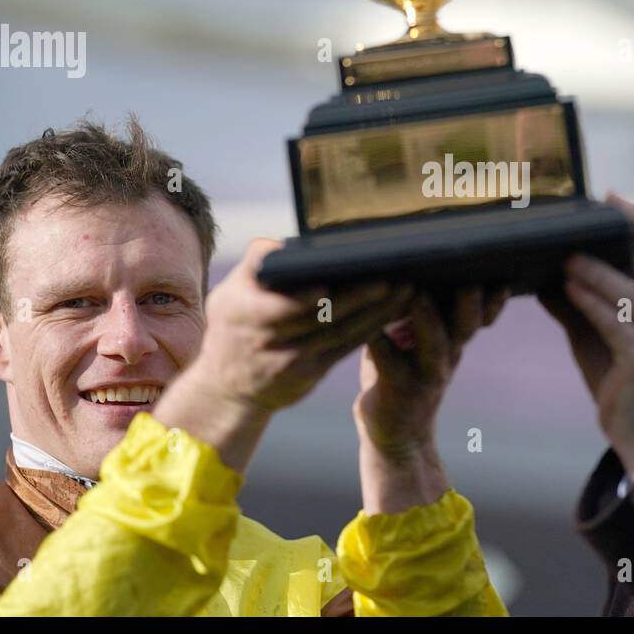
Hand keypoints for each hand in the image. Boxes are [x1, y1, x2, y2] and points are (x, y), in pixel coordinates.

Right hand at [155, 239, 412, 473]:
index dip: (307, 298)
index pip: (281, 305)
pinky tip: (394, 311)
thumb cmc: (232, 326)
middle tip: (392, 277)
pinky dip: (371, 329)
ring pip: (341, 333)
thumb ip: (254, 266)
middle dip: (360, 298)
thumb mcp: (227, 294)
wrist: (227, 388)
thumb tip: (280, 245)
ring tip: (405, 289)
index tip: (333, 281)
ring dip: (376, 312)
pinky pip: (346, 348)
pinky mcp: (310, 374)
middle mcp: (267, 340)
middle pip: (322, 318)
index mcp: (244, 313)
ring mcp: (291, 361)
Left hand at [353, 285, 509, 513]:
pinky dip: (379, 341)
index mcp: (453, 343)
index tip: (502, 279)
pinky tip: (369, 323)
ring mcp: (423, 375)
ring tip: (419, 294)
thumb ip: (425, 314)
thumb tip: (419, 270)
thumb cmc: (403, 377)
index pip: (481, 318)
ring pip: (434, 346)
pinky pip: (386, 360)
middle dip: (470, 304)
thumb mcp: (423, 347)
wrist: (396, 438)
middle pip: (465, 328)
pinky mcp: (395, 388)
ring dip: (429, 320)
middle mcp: (445, 358)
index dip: (492, 302)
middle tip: (470, 280)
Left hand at [538, 194, 633, 482]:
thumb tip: (540, 275)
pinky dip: (591, 303)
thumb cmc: (620, 379)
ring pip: (630, 291)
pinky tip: (568, 290)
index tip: (612, 196)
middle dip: (632, 226)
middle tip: (596, 211)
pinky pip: (618, 324)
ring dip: (596, 271)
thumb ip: (574, 304)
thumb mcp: (594, 335)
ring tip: (565, 256)